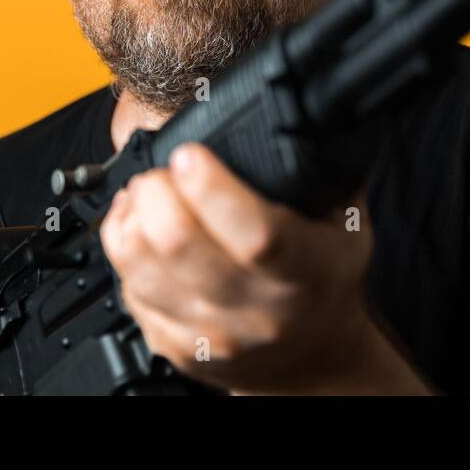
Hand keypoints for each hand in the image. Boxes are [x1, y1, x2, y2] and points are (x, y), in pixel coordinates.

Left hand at [98, 142, 432, 393]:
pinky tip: (138, 230)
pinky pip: (130, 293)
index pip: (255, 235)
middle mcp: (256, 309)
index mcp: (304, 271)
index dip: (214, 190)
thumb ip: (324, 172)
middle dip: (156, 192)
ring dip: (131, 218)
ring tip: (144, 193)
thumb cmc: (324, 283)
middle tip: (163, 170)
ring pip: (142, 269)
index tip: (189, 154)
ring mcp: (212, 333)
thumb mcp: (346, 225)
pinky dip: (124, 253)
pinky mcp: (176, 347)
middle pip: (180, 246)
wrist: (312, 360)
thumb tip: (309, 109)